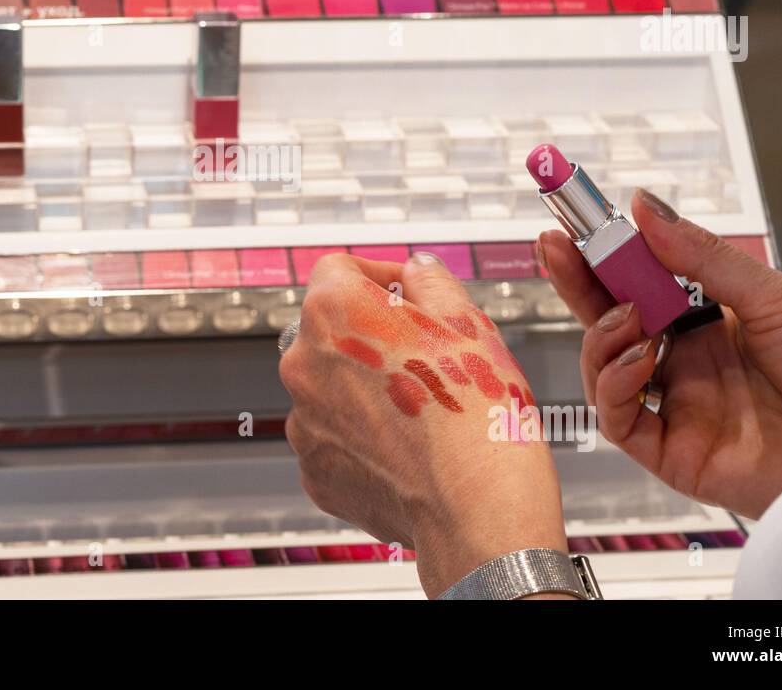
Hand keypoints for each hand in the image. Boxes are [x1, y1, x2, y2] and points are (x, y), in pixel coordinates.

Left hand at [279, 252, 567, 596]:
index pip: (339, 268)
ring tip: (421, 411)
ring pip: (333, 387)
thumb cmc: (476, 421)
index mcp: (334, 313)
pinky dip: (364, 439)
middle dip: (374, 338)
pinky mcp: (314, 471)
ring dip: (367, 390)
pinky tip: (407, 448)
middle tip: (427, 356)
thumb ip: (432, 282)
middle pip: (333, 331)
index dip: (380, 275)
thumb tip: (416, 273)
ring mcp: (304, 422)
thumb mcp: (469, 322)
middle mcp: (304, 364)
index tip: (405, 292)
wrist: (477, 514)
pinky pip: (335, 439)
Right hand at [540, 189, 781, 517]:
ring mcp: (680, 411)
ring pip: (603, 374)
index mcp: (710, 328)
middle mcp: (687, 369)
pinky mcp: (676, 455)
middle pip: (608, 326)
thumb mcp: (774, 296)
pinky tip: (639, 357)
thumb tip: (644, 208)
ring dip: (600, 338)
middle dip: (577, 286)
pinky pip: (620, 423)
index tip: (574, 224)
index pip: (636, 289)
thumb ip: (701, 256)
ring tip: (629, 315)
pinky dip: (615, 385)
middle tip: (555, 249)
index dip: (601, 260)